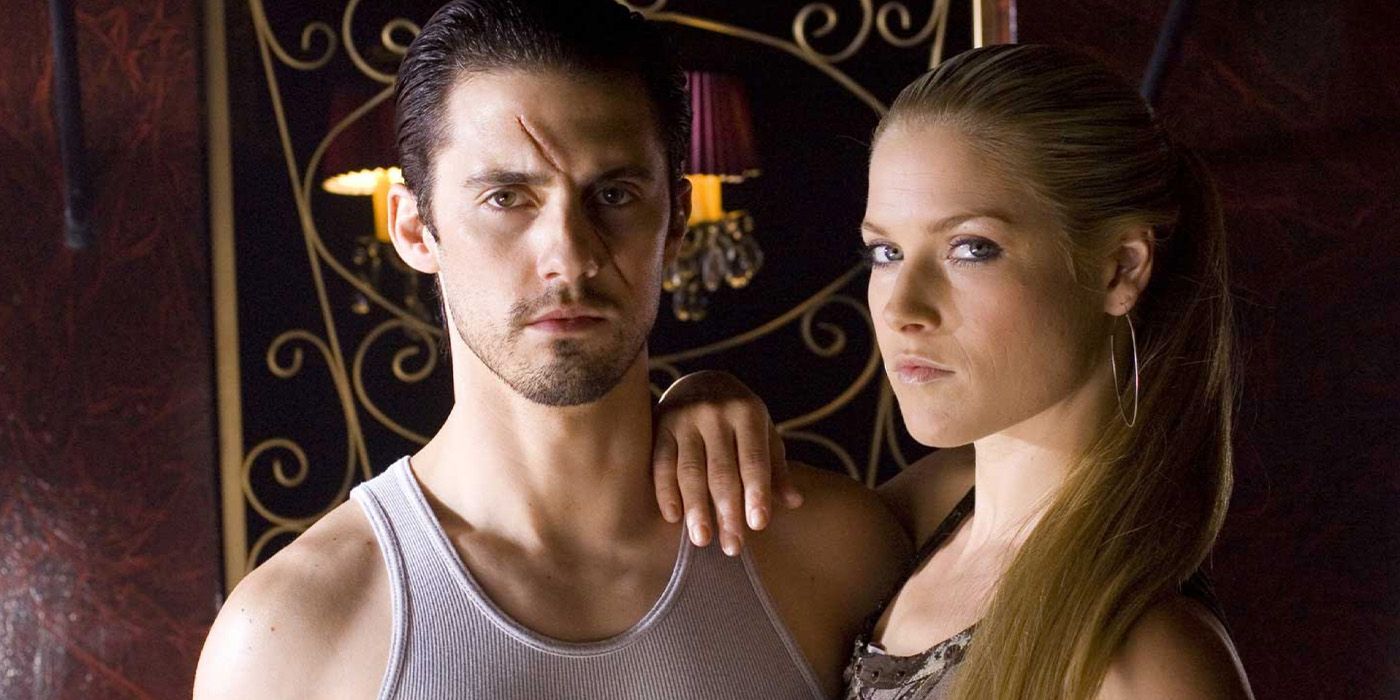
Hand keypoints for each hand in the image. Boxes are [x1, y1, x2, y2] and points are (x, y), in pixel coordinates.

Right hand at [652, 371, 803, 554]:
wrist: (699, 383)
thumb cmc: (739, 419)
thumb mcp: (763, 433)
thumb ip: (776, 468)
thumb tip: (794, 502)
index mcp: (747, 412)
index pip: (753, 460)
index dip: (756, 493)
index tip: (758, 526)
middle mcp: (715, 412)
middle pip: (721, 471)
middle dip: (727, 512)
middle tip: (732, 548)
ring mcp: (684, 418)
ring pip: (690, 471)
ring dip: (696, 509)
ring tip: (702, 540)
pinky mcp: (660, 426)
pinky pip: (661, 464)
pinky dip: (666, 492)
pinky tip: (674, 518)